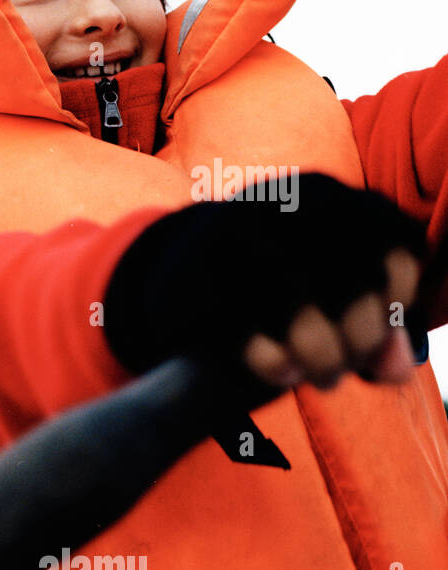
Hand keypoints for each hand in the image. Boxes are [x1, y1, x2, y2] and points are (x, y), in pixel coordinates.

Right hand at [104, 174, 426, 393]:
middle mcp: (278, 204)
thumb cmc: (267, 284)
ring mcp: (229, 241)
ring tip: (322, 376)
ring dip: (323, 358)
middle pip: (355, 280)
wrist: (169, 273)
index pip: (394, 242)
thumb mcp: (326, 288)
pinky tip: (281, 373)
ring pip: (302, 311)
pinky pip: (249, 337)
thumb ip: (374, 323)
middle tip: (347, 365)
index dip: (399, 297)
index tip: (381, 327)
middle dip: (362, 338)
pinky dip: (276, 365)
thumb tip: (399, 367)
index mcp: (322, 192)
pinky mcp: (192, 285)